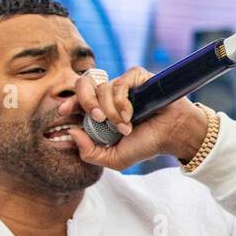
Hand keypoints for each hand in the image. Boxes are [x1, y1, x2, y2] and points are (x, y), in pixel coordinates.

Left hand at [61, 67, 209, 171]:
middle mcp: (108, 97)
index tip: (63, 112)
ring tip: (125, 127)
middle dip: (86, 102)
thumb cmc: (147, 145)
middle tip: (97, 118)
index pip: (78, 101)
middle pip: (83, 85)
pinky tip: (131, 116)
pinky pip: (119, 84)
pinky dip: (121, 102)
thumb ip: (90, 153)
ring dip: (111, 111)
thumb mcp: (115, 158)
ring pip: (102, 88)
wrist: (173, 135)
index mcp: (100, 112)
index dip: (68, 103)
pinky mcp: (135, 77)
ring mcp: (122, 86)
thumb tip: (72, 133)